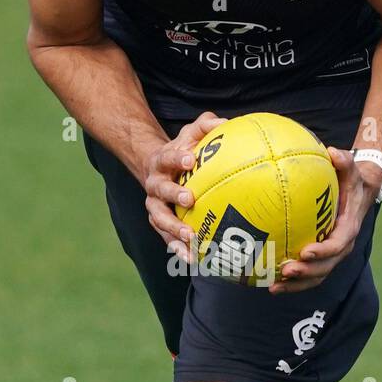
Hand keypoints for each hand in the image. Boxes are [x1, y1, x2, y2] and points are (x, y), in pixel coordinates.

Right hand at [143, 111, 226, 260]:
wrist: (155, 168)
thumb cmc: (182, 150)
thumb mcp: (190, 133)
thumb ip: (206, 125)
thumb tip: (227, 122)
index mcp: (162, 161)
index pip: (168, 157)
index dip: (177, 158)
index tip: (190, 160)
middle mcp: (154, 184)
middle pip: (160, 190)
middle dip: (173, 195)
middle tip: (189, 200)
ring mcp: (154, 206)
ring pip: (159, 219)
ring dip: (174, 230)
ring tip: (191, 239)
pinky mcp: (158, 223)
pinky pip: (166, 238)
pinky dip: (178, 249)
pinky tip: (193, 259)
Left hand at [269, 148, 381, 293]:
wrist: (359, 192)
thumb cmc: (351, 179)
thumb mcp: (350, 168)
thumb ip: (344, 160)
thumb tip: (332, 151)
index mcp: (348, 228)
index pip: (337, 245)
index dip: (323, 252)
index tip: (305, 252)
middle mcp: (341, 246)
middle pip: (325, 267)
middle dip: (306, 273)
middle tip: (285, 272)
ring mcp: (331, 254)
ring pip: (315, 275)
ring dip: (295, 284)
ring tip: (273, 286)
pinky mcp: (320, 256)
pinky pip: (306, 271)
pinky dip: (289, 280)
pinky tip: (267, 280)